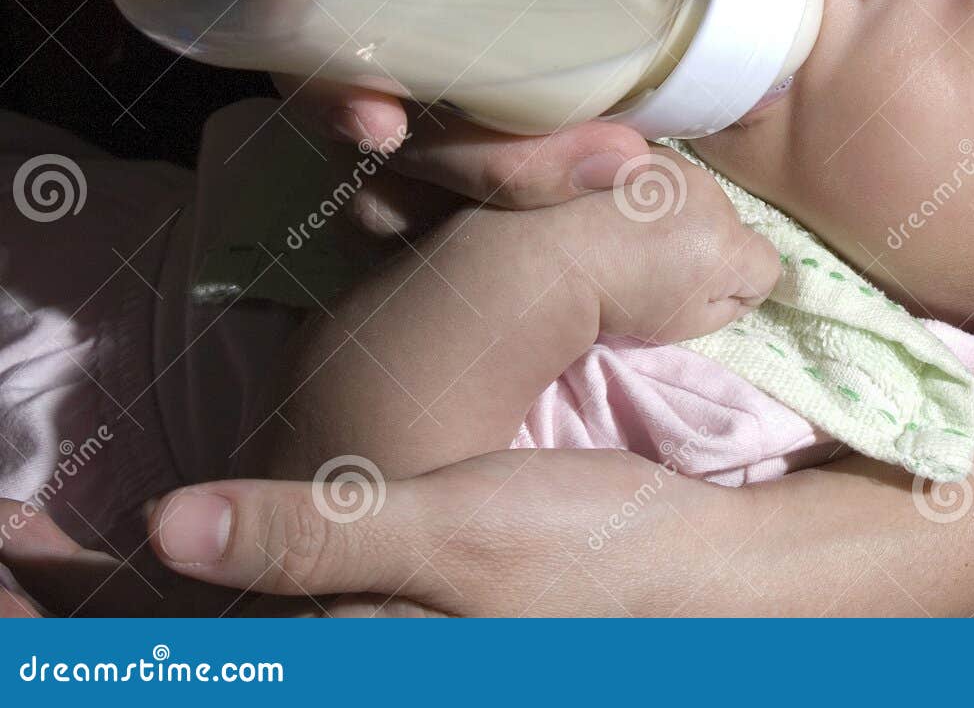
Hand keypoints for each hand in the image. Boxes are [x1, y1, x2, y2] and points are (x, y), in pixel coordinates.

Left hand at [2, 451, 764, 616]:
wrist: (693, 588)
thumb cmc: (585, 553)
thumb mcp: (456, 530)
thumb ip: (316, 533)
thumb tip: (171, 524)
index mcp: (345, 652)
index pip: (173, 651)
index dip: (68, 605)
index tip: (3, 539)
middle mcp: (352, 660)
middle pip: (183, 651)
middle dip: (81, 606)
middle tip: (14, 543)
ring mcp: (373, 653)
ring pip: (225, 640)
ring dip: (135, 603)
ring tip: (62, 555)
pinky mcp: (395, 634)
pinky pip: (276, 621)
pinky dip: (215, 587)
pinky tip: (196, 550)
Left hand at [561, 145, 779, 342]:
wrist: (563, 255)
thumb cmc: (623, 299)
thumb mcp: (689, 325)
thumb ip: (729, 305)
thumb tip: (737, 286)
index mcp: (728, 245)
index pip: (767, 266)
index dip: (741, 288)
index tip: (700, 295)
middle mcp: (714, 199)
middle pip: (734, 231)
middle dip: (711, 249)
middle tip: (661, 268)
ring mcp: (684, 170)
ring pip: (705, 204)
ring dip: (687, 219)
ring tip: (641, 239)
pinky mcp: (656, 155)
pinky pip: (678, 181)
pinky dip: (662, 196)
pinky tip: (629, 212)